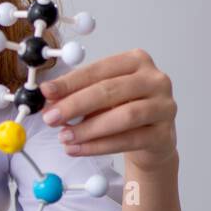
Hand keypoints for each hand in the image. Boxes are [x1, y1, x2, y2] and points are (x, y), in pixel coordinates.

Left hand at [38, 48, 177, 171]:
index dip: (69, 82)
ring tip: (64, 137)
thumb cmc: (121, 110)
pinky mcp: (165, 134)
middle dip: (75, 105)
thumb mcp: (98, 98)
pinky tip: (77, 149)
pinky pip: (129, 140)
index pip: (98, 69)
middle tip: (50, 118)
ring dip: (88, 129)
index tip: (45, 92)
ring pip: (124, 116)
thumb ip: (76, 95)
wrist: (151, 138)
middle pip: (110, 90)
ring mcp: (164, 106)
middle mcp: (155, 80)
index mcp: (136, 61)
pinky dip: (99, 146)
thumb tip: (48, 100)